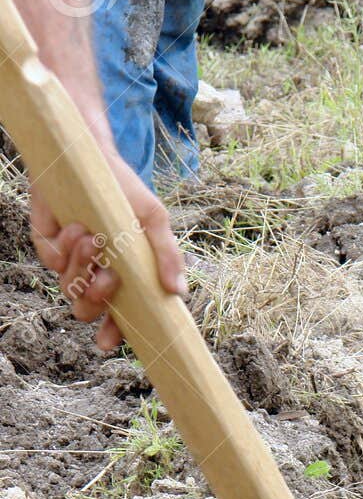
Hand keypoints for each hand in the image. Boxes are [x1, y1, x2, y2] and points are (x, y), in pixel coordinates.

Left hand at [29, 150, 187, 352]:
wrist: (88, 155)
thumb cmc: (124, 189)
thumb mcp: (154, 220)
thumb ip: (168, 256)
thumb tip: (179, 293)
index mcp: (123, 277)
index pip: (118, 316)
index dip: (113, 332)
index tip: (107, 342)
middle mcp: (93, 274)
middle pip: (87, 310)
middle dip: (97, 299)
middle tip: (109, 276)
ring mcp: (69, 260)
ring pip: (69, 287)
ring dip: (81, 267)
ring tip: (92, 238)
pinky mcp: (47, 243)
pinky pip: (51, 261)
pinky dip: (65, 248)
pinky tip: (76, 226)